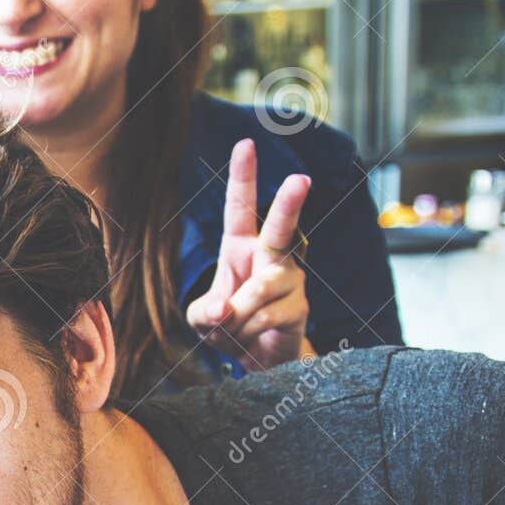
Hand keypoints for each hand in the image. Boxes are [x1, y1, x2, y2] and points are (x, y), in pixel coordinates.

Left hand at [186, 138, 312, 371]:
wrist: (259, 360)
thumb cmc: (229, 327)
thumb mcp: (202, 318)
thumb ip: (205, 312)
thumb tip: (224, 310)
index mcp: (241, 247)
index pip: (240, 208)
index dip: (243, 177)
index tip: (246, 144)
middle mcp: (270, 255)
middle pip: (281, 226)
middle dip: (289, 204)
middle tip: (301, 180)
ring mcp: (289, 279)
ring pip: (258, 291)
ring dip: (236, 317)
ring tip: (234, 328)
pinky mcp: (299, 306)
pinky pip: (265, 316)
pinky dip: (247, 332)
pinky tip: (253, 336)